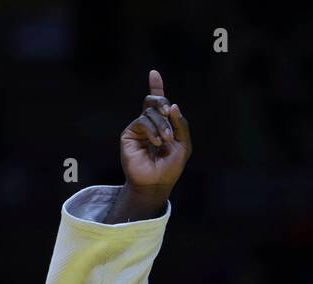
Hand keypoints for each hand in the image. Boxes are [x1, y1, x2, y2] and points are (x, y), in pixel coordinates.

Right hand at [108, 69, 192, 220]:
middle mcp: (150, 123)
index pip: (158, 102)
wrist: (157, 182)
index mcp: (163, 124)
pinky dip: (152, 130)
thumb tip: (171, 104)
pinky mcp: (129, 134)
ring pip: (149, 112)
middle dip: (161, 102)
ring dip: (161, 125)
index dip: (156, 87)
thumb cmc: (171, 167)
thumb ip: (181, 125)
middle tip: (168, 113)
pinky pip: (141, 122)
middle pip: (153, 101)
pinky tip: (157, 142)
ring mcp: (139, 128)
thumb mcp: (184, 145)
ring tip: (165, 141)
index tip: (154, 73)